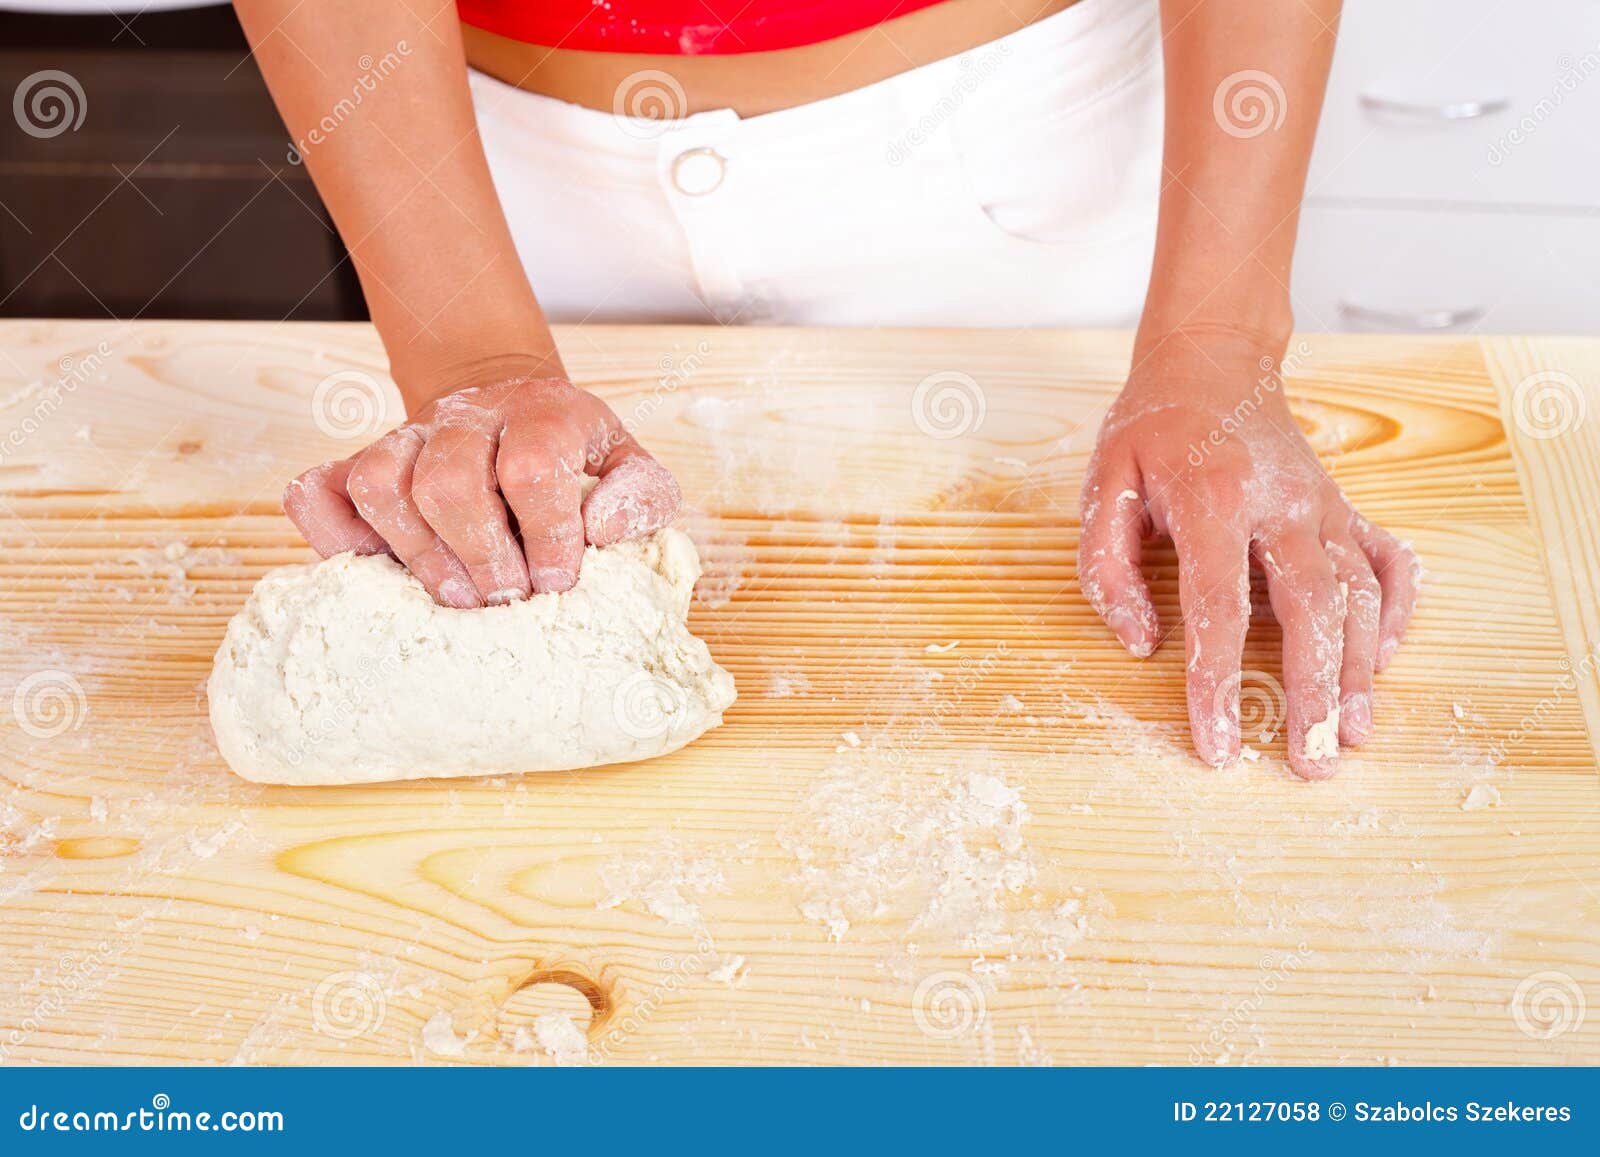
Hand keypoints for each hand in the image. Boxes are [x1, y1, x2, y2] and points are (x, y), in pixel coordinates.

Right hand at [283, 370, 680, 607]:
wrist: (515, 408)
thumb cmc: (577, 457)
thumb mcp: (628, 463)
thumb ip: (641, 495)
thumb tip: (604, 529)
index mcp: (542, 412)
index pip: (531, 469)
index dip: (545, 535)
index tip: (557, 583)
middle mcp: (468, 415)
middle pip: (449, 482)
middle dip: (480, 556)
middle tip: (506, 598)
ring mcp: (408, 436)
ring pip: (382, 486)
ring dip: (418, 555)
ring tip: (459, 597)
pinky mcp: (362, 461)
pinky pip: (318, 493)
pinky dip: (331, 536)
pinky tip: (374, 569)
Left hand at [1079, 330, 1420, 778]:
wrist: (1213, 361)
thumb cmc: (1152, 429)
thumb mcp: (1104, 484)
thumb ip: (1108, 567)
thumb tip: (1138, 644)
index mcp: (1214, 497)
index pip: (1217, 607)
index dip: (1217, 682)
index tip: (1220, 746)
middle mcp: (1282, 503)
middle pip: (1308, 607)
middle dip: (1313, 689)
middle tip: (1312, 761)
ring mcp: (1324, 504)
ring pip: (1356, 593)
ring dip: (1359, 668)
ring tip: (1352, 734)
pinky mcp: (1346, 507)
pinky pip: (1388, 562)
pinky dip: (1395, 611)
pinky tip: (1384, 660)